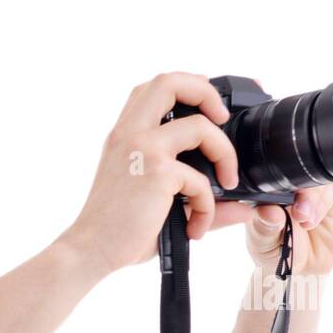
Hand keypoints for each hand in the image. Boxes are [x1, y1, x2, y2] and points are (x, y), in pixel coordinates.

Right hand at [57, 71, 241, 281]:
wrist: (90, 251)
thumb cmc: (115, 229)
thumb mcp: (156, 204)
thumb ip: (197, 197)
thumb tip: (243, 207)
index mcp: (124, 136)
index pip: (154, 89)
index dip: (188, 86)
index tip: (212, 106)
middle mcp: (129, 134)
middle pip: (170, 81)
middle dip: (207, 92)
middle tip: (223, 120)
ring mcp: (142, 149)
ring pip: (200, 125)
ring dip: (225, 152)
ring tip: (227, 182)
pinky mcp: (156, 172)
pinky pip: (200, 180)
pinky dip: (207, 207)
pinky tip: (197, 227)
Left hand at [232, 183, 332, 277]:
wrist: (302, 268)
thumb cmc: (276, 252)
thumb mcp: (263, 243)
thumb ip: (264, 226)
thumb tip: (268, 211)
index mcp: (264, 189)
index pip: (269, 175)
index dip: (276, 185)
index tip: (280, 203)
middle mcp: (288, 183)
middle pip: (297, 171)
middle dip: (301, 192)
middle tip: (300, 215)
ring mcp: (312, 186)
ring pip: (318, 178)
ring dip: (314, 200)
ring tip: (306, 223)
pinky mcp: (332, 193)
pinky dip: (325, 203)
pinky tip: (314, 220)